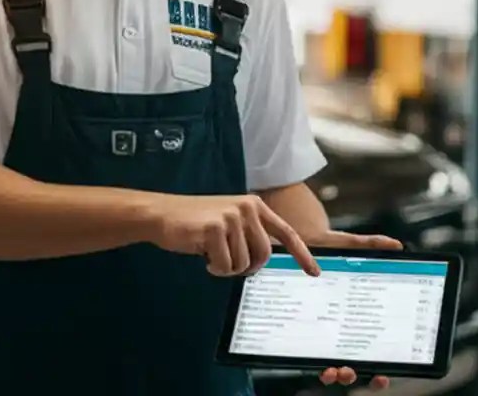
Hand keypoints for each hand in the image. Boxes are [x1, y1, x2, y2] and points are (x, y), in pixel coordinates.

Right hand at [148, 194, 318, 276]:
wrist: (162, 214)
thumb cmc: (196, 223)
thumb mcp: (230, 222)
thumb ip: (250, 234)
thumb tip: (266, 260)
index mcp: (254, 206)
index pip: (286, 233)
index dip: (302, 254)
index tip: (314, 272)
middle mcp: (246, 208)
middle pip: (263, 256)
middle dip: (247, 267)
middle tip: (227, 263)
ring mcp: (231, 217)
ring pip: (242, 264)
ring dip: (225, 267)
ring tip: (210, 252)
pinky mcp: (214, 229)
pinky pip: (224, 265)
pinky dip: (213, 268)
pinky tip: (202, 254)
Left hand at [310, 229, 401, 389]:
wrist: (295, 246)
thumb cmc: (325, 253)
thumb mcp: (347, 248)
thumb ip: (370, 246)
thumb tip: (396, 245)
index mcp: (358, 318)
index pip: (372, 352)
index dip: (379, 369)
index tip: (382, 374)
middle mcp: (342, 332)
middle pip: (353, 363)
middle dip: (353, 373)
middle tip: (351, 371)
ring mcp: (324, 336)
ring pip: (332, 366)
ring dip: (334, 375)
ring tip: (332, 371)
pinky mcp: (305, 335)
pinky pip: (310, 358)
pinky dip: (314, 366)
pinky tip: (316, 365)